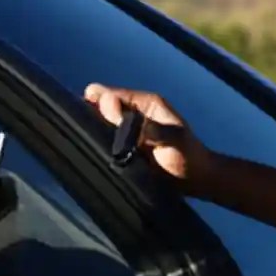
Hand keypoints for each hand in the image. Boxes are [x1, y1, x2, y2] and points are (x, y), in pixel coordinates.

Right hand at [83, 84, 213, 186]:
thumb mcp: (170, 140)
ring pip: (101, 125)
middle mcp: (135, 113)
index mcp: (146, 103)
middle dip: (90, 119)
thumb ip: (143, 125)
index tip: (77, 118)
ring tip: (85, 147)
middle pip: (101, 108)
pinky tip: (92, 156)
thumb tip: (108, 103)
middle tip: (85, 138)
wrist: (199, 180)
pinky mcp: (128, 146)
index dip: (92, 103)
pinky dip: (100, 146)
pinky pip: (107, 141)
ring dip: (94, 134)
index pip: (108, 94)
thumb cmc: (188, 157)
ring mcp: (130, 130)